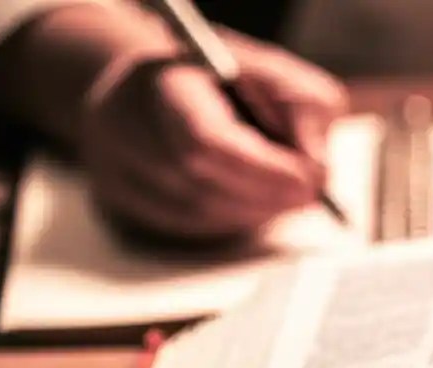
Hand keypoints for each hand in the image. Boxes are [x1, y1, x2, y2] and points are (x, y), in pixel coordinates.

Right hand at [79, 34, 347, 241]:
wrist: (157, 89)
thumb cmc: (223, 81)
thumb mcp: (277, 72)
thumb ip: (304, 107)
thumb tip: (315, 165)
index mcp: (162, 84)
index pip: (203, 140)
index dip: (263, 169)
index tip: (311, 180)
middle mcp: (125, 129)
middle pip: (200, 185)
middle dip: (267, 194)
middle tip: (311, 193)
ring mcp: (116, 171)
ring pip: (198, 216)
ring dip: (255, 211)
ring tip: (285, 192)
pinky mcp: (124, 205)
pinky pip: (187, 230)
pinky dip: (231, 221)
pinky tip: (253, 201)